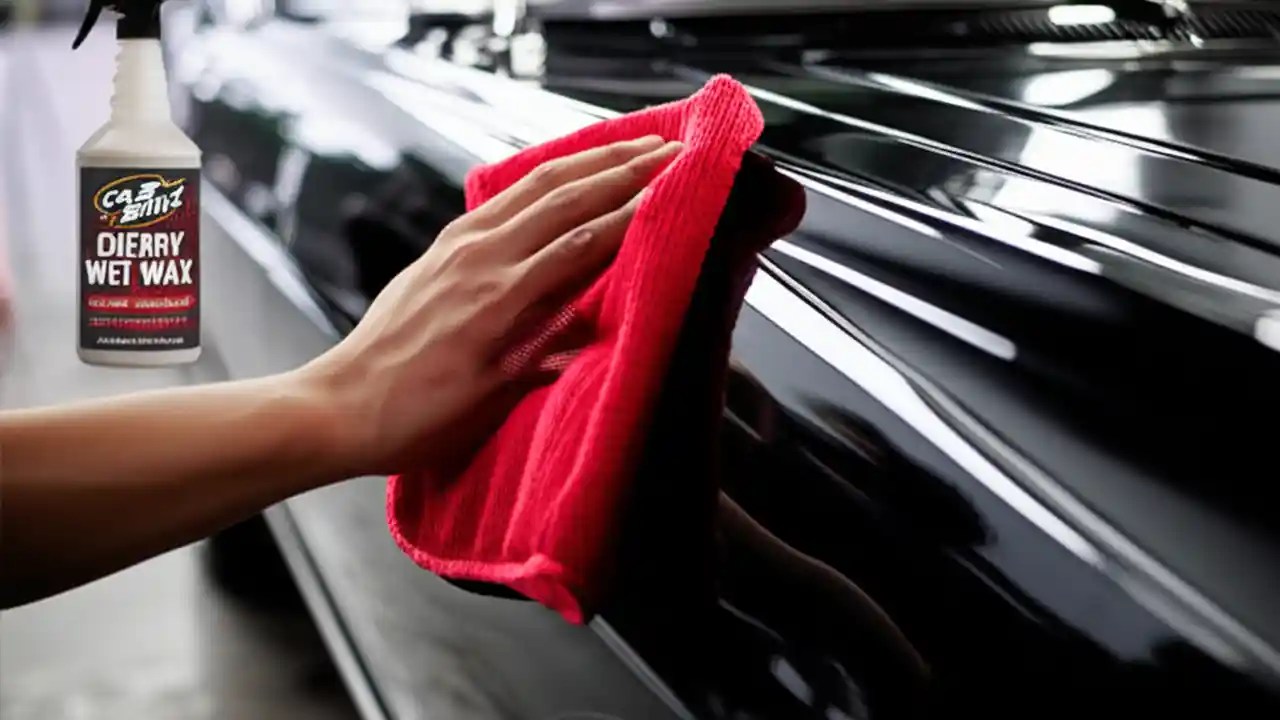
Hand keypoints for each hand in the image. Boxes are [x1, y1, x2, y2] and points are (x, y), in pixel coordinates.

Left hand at [301, 135, 683, 475]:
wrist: (340, 408)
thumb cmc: (417, 417)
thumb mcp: (494, 398)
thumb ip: (550, 354)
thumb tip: (605, 325)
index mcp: (499, 299)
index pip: (584, 240)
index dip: (635, 210)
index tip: (678, 187)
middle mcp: (479, 258)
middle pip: (565, 197)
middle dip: (624, 169)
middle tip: (673, 150)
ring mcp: (457, 246)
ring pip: (535, 185)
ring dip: (589, 159)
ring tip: (633, 143)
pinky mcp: (442, 246)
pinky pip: (503, 195)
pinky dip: (543, 173)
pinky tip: (565, 167)